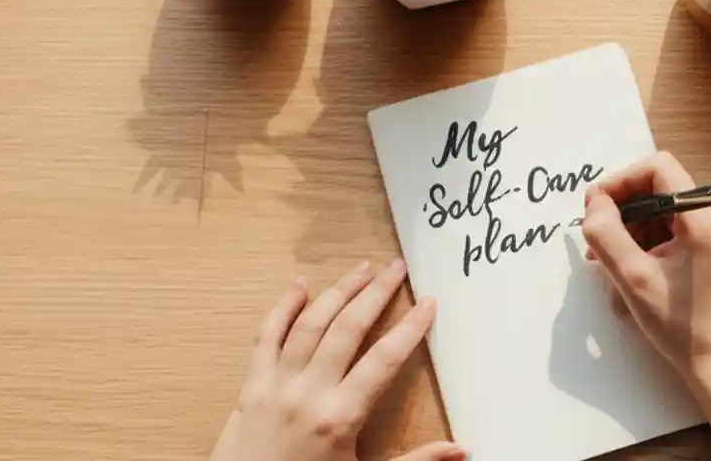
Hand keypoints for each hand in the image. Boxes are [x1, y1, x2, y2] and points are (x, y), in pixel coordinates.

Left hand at [209, 261, 464, 460]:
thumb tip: (460, 450)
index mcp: (340, 418)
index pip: (384, 360)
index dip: (410, 328)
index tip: (428, 303)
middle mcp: (307, 394)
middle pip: (347, 329)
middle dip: (375, 293)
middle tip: (397, 268)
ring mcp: (275, 387)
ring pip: (309, 325)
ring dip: (337, 292)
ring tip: (361, 269)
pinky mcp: (250, 389)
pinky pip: (266, 338)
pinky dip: (282, 308)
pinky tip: (298, 286)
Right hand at [581, 151, 710, 381]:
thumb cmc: (682, 327)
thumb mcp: (633, 279)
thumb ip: (606, 234)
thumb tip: (595, 202)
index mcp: (706, 219)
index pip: (658, 169)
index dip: (621, 181)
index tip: (596, 206)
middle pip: (662, 189)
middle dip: (625, 210)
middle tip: (597, 240)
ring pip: (668, 208)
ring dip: (635, 228)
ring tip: (613, 261)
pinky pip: (680, 226)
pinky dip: (654, 240)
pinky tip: (636, 267)